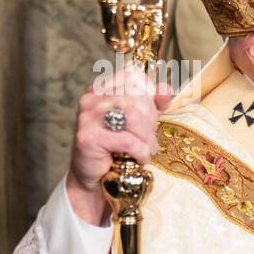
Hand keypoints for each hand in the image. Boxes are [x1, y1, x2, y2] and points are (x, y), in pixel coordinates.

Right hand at [65, 65, 173, 225]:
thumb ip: (154, 103)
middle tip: (148, 138)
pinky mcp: (89, 137)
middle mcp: (92, 98)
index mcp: (102, 88)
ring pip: (134, 117)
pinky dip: (140, 152)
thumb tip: (165, 89)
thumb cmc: (120, 146)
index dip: (148, 95)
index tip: (149, 116)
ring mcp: (88, 116)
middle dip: (150, 121)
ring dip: (148, 138)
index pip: (134, 76)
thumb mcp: (141, 121)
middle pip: (137, 97)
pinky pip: (128, 140)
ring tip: (146, 149)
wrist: (96, 177)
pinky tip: (139, 159)